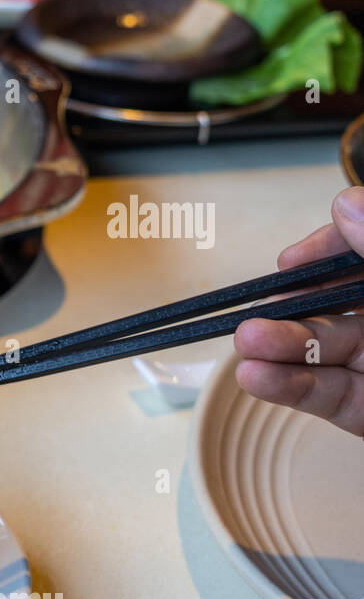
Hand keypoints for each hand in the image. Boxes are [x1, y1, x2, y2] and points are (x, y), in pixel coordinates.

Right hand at [235, 187, 363, 436]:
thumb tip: (345, 202)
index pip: (356, 256)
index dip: (326, 249)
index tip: (292, 259)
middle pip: (331, 304)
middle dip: (289, 307)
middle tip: (255, 311)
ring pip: (321, 351)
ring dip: (277, 347)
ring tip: (245, 343)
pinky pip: (324, 395)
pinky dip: (288, 387)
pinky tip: (255, 376)